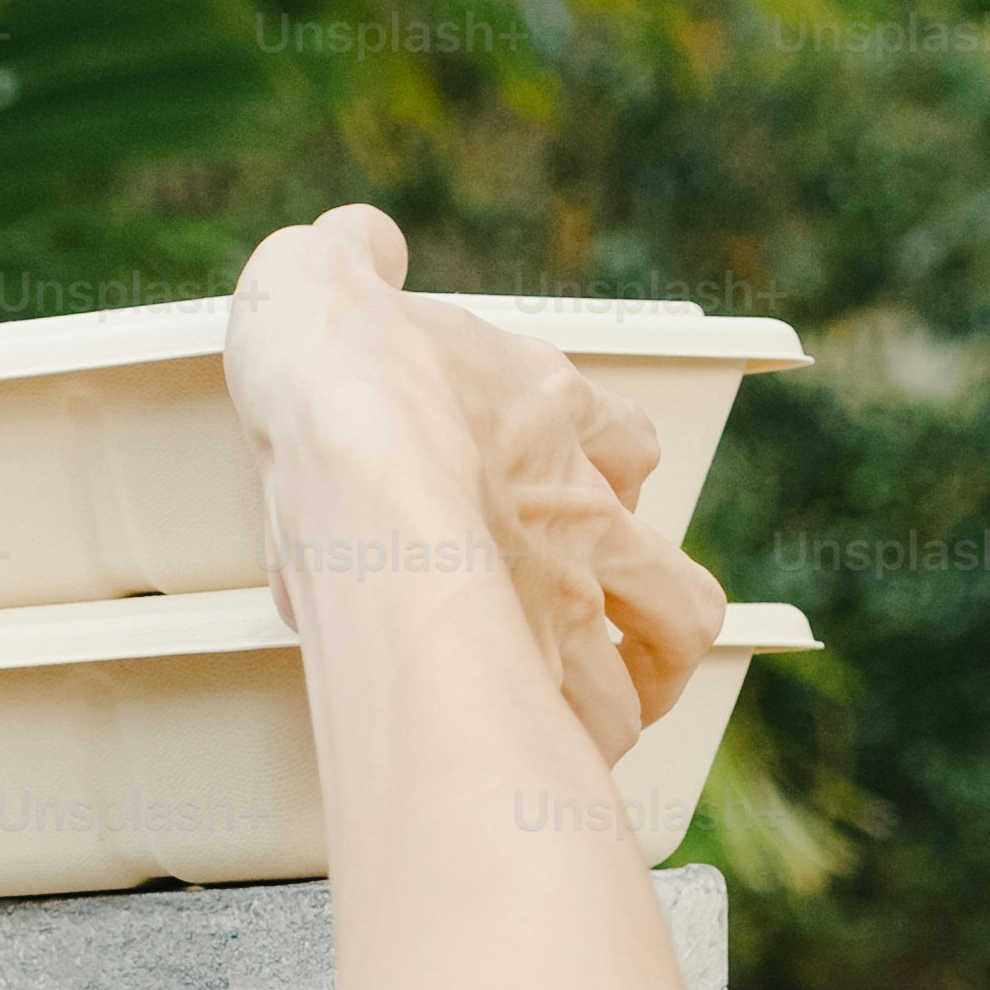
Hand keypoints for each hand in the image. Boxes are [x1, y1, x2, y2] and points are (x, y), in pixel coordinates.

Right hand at [219, 205, 724, 763]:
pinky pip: (602, 717)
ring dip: (649, 672)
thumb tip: (358, 241)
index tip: (576, 481)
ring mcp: (577, 582)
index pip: (620, 434)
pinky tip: (568, 748)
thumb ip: (346, 259)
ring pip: (671, 633)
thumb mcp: (318, 278)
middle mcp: (583, 498)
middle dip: (639, 590)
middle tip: (593, 616)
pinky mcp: (547, 658)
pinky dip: (593, 736)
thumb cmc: (338, 376)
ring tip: (612, 700)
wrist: (351, 458)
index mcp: (547, 405)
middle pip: (658, 544)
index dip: (606, 462)